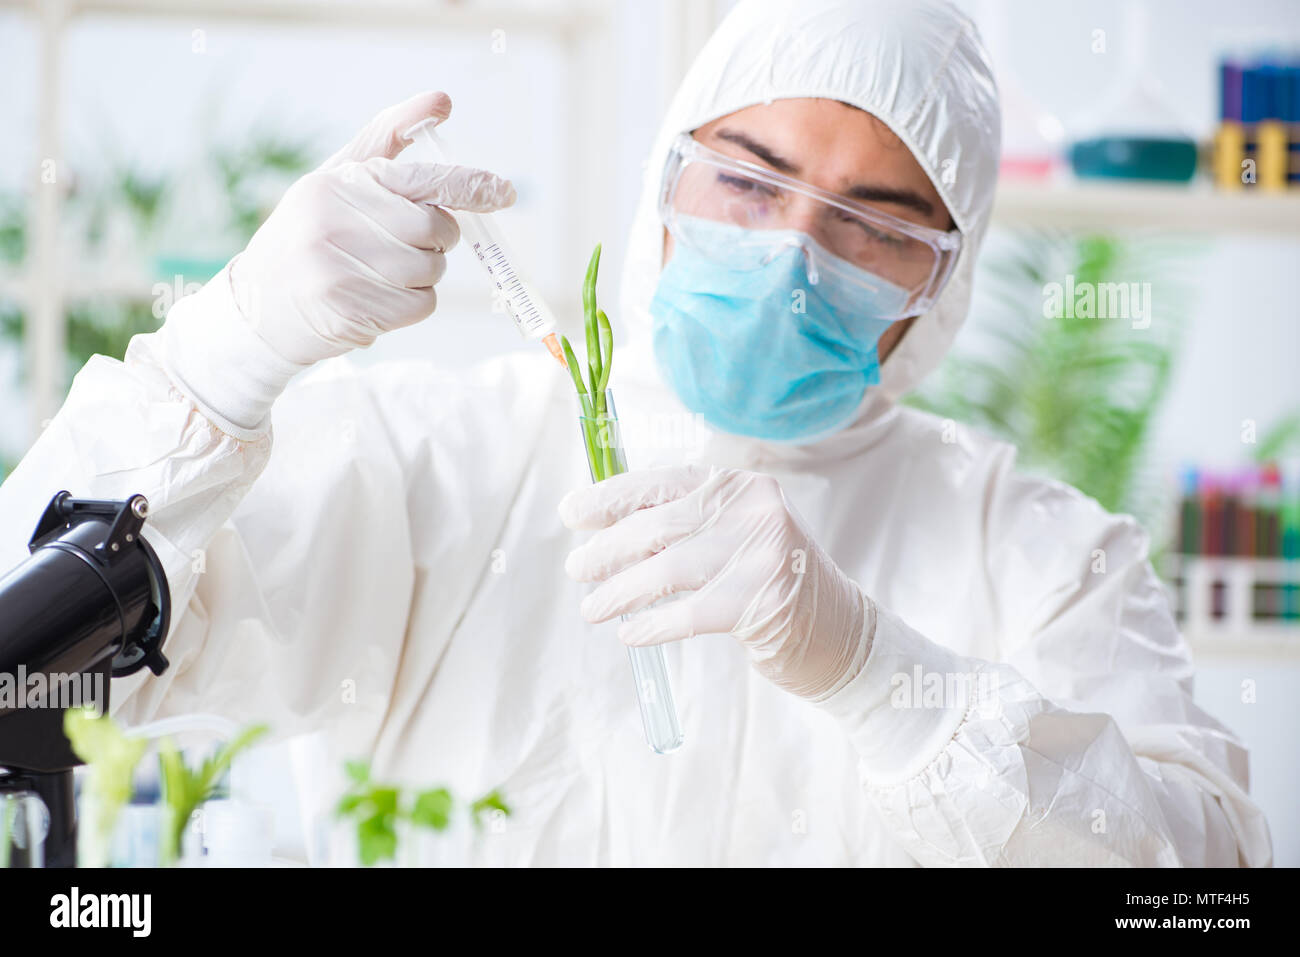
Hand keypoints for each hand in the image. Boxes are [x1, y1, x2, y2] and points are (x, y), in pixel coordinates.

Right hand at [229, 91, 515, 366]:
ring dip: (421, 275)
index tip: (502, 191)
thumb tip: (441, 101)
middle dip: (435, 238)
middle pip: (437, 228)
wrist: (260, 306)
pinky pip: (422, 305)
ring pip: (433, 269)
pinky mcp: (354, 310)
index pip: (422, 179)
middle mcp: (338, 220)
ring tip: (377, 272)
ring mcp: (344, 267)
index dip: (469, 186)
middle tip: (402, 243)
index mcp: (341, 182)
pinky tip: (374, 299)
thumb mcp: (337, 179)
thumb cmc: (310, 235)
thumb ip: (389, 139)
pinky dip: (410, 305)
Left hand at [559, 465, 871, 699]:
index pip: (661, 482)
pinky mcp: (762, 602)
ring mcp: (761, 554)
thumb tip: (605, 527)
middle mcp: (753, 510)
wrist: (843, 633)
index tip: (571, 512)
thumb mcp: (735, 536)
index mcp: (740, 485)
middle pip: (657, 525)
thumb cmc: (773, 583)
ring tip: (592, 608)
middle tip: (576, 568)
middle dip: (607, 549)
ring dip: (619, 591)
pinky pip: (688, 613)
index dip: (610, 497)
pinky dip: (652, 624)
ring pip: (666, 570)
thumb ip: (684, 524)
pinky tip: (630, 633)